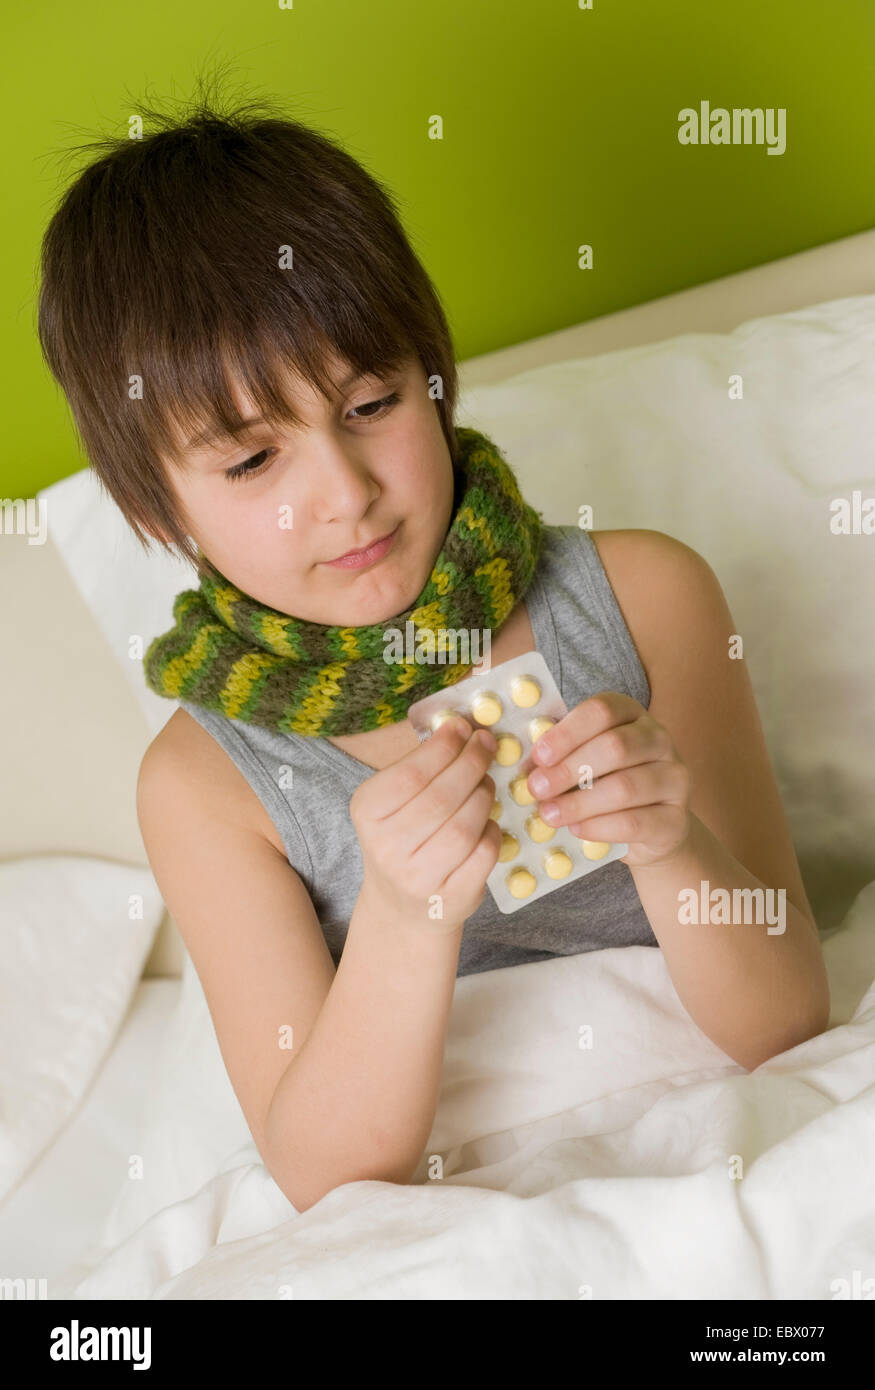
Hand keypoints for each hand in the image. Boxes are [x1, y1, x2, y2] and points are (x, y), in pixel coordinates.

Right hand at [350, 715, 501, 929]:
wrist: (403, 905)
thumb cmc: (404, 839)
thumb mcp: (394, 802)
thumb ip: (422, 768)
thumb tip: (464, 729)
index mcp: (367, 813)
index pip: (410, 774)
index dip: (443, 747)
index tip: (464, 727)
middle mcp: (386, 848)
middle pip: (441, 797)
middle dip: (471, 764)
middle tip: (485, 746)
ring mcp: (418, 877)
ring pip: (465, 826)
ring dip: (483, 796)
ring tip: (485, 784)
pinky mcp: (450, 897)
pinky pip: (484, 853)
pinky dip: (492, 830)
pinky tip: (486, 821)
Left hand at [525, 691, 691, 868]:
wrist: (653, 830)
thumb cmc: (606, 785)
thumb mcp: (585, 761)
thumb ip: (560, 755)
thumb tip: (525, 764)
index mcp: (632, 714)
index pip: (602, 711)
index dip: (567, 732)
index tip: (538, 755)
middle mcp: (660, 739)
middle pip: (615, 747)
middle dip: (568, 769)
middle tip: (536, 788)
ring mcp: (674, 778)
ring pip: (625, 787)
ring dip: (579, 802)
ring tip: (548, 814)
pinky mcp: (676, 819)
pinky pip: (635, 822)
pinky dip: (599, 827)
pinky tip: (576, 830)